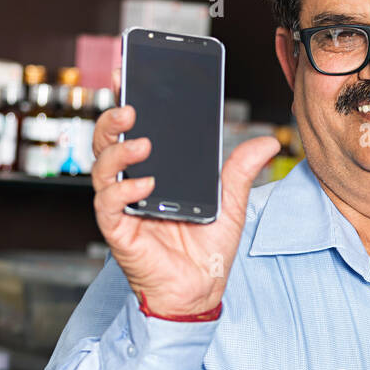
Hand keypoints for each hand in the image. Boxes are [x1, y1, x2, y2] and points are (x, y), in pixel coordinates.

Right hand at [91, 105, 279, 317]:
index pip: (134, 132)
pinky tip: (146, 183)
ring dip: (118, 151)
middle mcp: (133, 185)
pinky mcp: (119, 231)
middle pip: (108, 143)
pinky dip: (124, 190)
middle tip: (129, 106)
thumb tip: (267, 140)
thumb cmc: (207, 250)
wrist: (200, 290)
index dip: (127, 105)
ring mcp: (123, 207)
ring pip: (101, 168)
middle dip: (112, 119)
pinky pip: (110, 204)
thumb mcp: (230, 202)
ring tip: (142, 142)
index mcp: (155, 172)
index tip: (131, 79)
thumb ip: (240, 169)